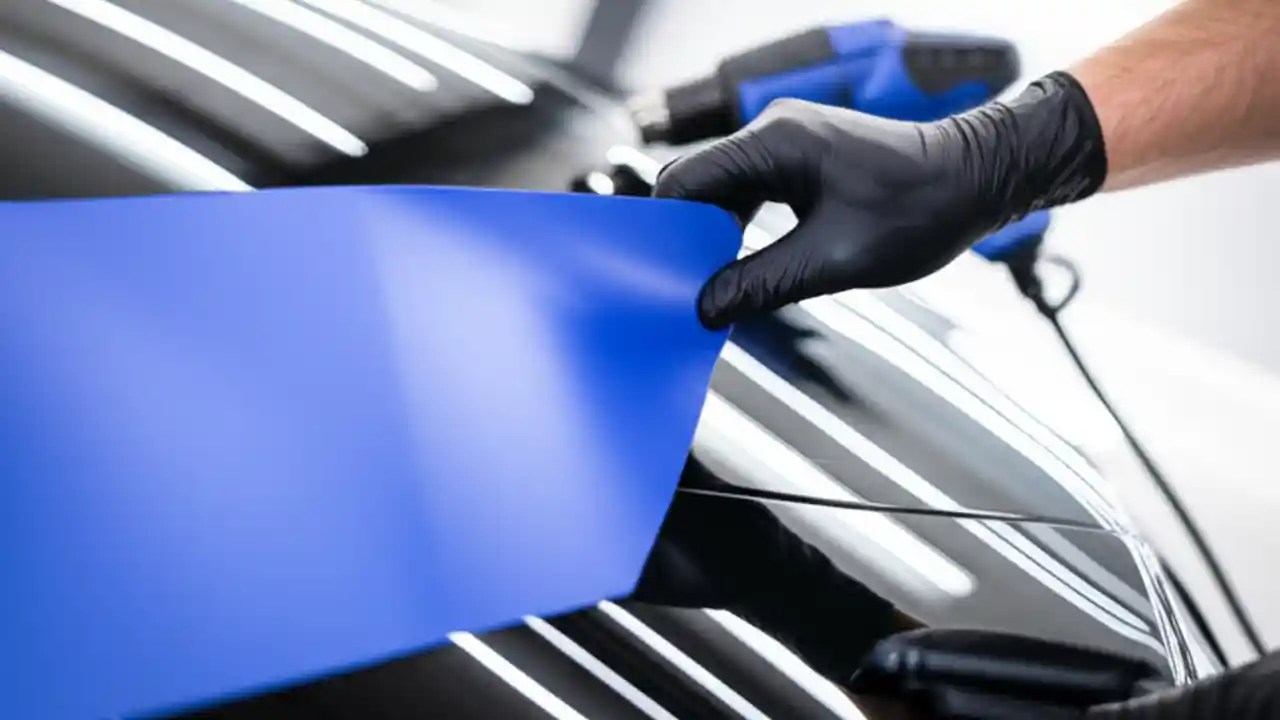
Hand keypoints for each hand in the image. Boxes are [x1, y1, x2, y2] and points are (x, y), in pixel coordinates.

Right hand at [654, 72, 1105, 327]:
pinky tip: (738, 266)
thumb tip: (704, 309)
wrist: (976, 181)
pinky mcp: (800, 159)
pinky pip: (748, 192)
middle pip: (697, 185)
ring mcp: (786, 143)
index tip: (653, 276)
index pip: (685, 180)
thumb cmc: (919, 210)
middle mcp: (772, 132)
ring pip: (721, 191)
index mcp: (775, 142)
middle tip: (679, 290)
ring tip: (708, 284)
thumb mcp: (833, 260)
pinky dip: (737, 229)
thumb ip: (760, 283)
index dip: (663, 229)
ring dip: (711, 236)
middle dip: (684, 237)